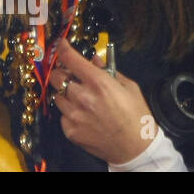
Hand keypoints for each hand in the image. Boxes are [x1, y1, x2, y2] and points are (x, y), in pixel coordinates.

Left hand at [48, 39, 156, 164]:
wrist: (137, 149)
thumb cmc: (136, 116)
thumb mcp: (129, 88)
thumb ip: (109, 71)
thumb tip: (94, 60)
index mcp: (98, 83)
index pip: (70, 59)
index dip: (62, 48)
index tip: (61, 44)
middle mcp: (82, 97)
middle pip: (57, 77)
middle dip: (63, 75)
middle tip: (73, 79)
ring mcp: (74, 115)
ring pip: (57, 96)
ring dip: (66, 95)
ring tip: (82, 101)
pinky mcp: (70, 131)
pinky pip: (62, 116)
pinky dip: (69, 114)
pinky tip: (84, 117)